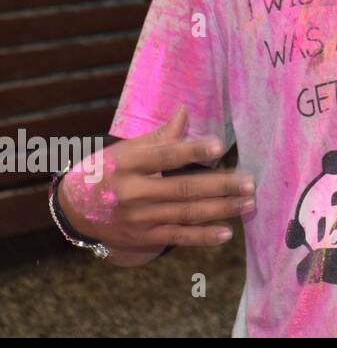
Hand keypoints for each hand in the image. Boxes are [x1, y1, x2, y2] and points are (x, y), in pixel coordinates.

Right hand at [58, 105, 252, 253]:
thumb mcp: (128, 149)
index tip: (219, 146)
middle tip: (249, 182)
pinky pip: (178, 237)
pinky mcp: (144, 237)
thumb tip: (186, 110)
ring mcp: (139, 218)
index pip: (164, 156)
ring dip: (221, 209)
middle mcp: (133, 192)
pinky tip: (227, 232)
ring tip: (248, 203)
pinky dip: (203, 237)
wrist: (75, 208)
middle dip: (220, 186)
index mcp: (129, 164)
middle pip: (183, 189)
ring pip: (186, 214)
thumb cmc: (109, 170)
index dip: (191, 151)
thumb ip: (162, 136)